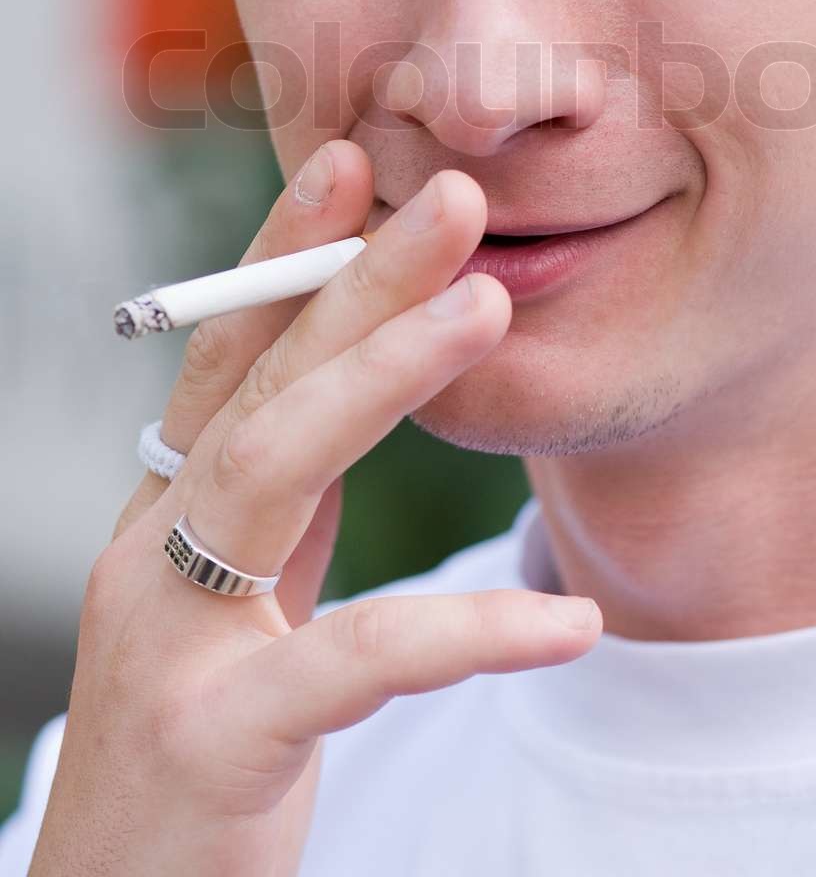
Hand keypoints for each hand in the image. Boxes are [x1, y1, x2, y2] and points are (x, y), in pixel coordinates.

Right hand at [29, 145, 600, 875]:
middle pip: (261, 384)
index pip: (230, 356)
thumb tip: (360, 389)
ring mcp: (171, 642)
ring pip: (274, 471)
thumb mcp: (240, 606)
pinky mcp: (212, 743)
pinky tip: (565, 622)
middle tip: (453, 200)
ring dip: (381, 377)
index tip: (351, 163)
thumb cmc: (195, 750)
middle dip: (354, 281)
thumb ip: (287, 506)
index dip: (285, 255)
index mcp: (170, 514)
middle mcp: (152, 555)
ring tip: (487, 310)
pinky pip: (349, 665)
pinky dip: (461, 631)